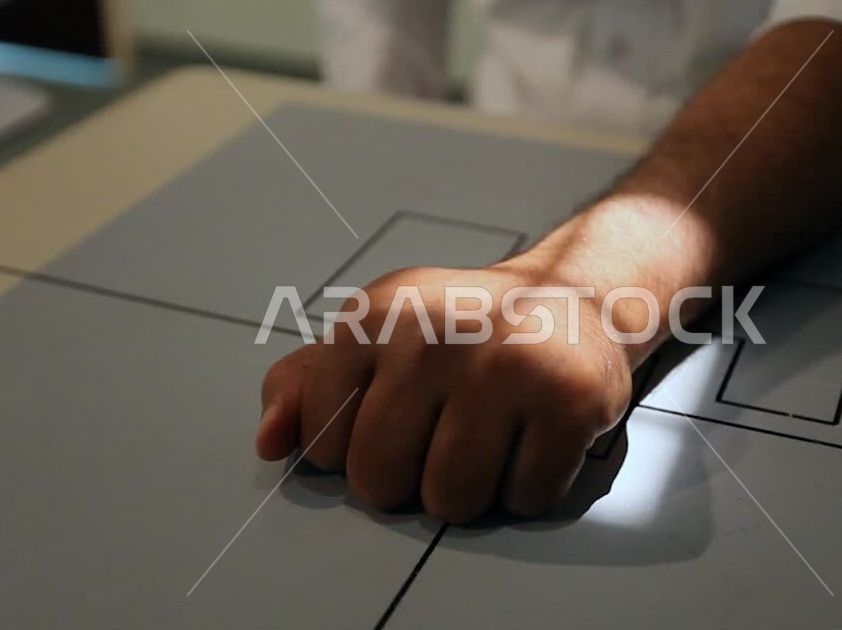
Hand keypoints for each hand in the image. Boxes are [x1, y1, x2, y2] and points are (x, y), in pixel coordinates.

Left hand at [255, 264, 634, 522]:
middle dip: (409, 480)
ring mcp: (508, 367)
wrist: (573, 293)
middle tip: (443, 435)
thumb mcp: (375, 335)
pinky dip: (528, 486)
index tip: (393, 419)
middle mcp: (437, 335)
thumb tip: (268, 443)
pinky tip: (534, 438)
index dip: (354, 452)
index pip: (323, 445)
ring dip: (469, 489)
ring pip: (452, 501)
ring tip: (489, 438)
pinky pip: (524, 499)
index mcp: (375, 316)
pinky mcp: (570, 401)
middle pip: (381, 483)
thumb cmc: (460, 328)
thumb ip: (306, 384)